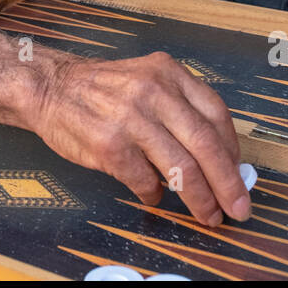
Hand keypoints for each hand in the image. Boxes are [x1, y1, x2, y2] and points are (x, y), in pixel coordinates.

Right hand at [28, 51, 248, 225]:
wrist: (48, 86)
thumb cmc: (101, 89)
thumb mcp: (146, 78)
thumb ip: (179, 108)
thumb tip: (217, 157)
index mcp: (168, 72)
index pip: (216, 115)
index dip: (232, 152)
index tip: (238, 174)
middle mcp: (153, 92)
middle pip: (205, 146)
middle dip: (227, 184)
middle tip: (238, 208)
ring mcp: (131, 119)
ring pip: (181, 169)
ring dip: (199, 200)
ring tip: (206, 215)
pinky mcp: (110, 145)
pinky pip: (145, 181)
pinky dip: (154, 194)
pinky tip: (153, 195)